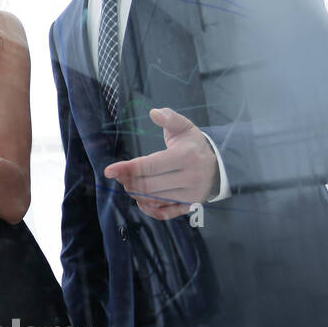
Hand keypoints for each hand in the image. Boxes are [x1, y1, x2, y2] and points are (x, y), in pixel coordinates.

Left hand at [103, 107, 217, 219]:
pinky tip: (139, 199)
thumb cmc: (194, 145)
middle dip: (128, 181)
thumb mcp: (185, 127)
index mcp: (186, 156)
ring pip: (154, 200)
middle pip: (149, 185)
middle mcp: (190, 177)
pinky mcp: (190, 207)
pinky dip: (147, 208)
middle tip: (120, 175)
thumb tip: (153, 112)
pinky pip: (164, 214)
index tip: (109, 171)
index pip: (150, 166)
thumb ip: (169, 118)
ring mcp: (191, 195)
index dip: (127, 168)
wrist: (219, 166)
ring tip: (128, 183)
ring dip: (135, 193)